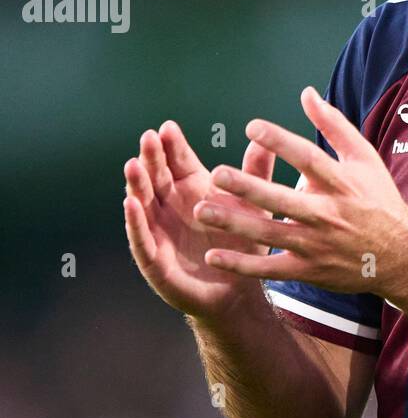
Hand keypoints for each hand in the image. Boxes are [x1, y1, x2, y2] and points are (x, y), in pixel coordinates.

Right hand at [123, 122, 279, 319]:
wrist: (239, 290)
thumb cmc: (243, 243)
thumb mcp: (252, 206)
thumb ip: (256, 174)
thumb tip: (268, 140)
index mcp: (191, 188)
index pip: (178, 162)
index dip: (172, 146)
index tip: (167, 127)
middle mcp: (170, 205)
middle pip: (157, 176)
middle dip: (151, 157)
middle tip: (148, 137)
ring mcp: (158, 230)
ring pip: (143, 203)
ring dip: (137, 184)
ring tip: (133, 164)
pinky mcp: (154, 258)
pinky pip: (141, 238)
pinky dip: (134, 221)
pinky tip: (130, 203)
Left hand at [193, 86, 407, 293]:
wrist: (401, 256)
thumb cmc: (378, 201)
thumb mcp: (364, 158)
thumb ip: (333, 125)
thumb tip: (306, 93)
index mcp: (341, 183)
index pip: (308, 159)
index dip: (281, 142)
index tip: (252, 127)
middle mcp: (328, 215)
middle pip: (283, 200)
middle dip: (248, 187)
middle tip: (215, 174)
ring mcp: (317, 245)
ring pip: (270, 234)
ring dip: (235, 223)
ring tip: (202, 210)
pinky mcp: (309, 270)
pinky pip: (271, 269)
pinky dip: (243, 265)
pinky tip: (214, 255)